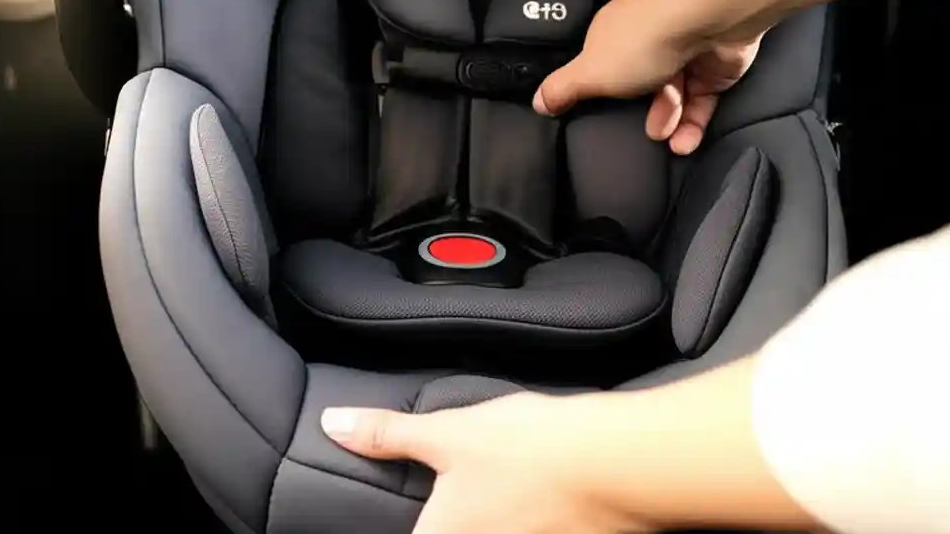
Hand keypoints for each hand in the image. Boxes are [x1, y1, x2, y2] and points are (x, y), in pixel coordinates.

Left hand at [320, 393, 655, 533]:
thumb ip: (387, 436)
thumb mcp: (448, 433)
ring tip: (499, 497)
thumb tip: (333, 425)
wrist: (616, 465)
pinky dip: (524, 524)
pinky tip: (532, 504)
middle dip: (445, 521)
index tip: (415, 517)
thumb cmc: (529, 449)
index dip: (411, 526)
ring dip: (492, 522)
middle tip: (454, 501)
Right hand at [532, 0, 764, 155]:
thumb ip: (564, 87)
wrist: (711, 14)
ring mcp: (690, 45)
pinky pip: (703, 99)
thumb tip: (537, 102)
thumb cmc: (645, 34)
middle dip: (640, 106)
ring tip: (667, 138)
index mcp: (619, 21)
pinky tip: (685, 141)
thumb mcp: (590, 69)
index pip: (607, 54)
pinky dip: (694, 122)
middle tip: (643, 128)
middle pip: (643, 76)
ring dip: (669, 119)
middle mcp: (656, 29)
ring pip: (675, 91)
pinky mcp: (718, 64)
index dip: (604, 82)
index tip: (601, 106)